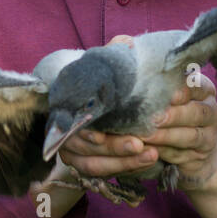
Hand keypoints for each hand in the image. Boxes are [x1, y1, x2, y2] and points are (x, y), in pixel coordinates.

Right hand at [56, 35, 159, 179]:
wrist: (96, 97)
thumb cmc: (103, 80)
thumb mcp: (108, 65)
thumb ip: (115, 53)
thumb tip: (126, 43)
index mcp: (66, 107)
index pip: (71, 125)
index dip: (86, 132)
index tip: (103, 135)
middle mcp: (64, 133)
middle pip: (85, 148)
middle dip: (114, 148)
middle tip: (141, 144)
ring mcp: (73, 152)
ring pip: (94, 165)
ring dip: (123, 163)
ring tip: (152, 155)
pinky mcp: (87, 163)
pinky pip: (103, 174)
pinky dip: (124, 170)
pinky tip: (147, 163)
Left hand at [137, 72, 216, 190]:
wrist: (198, 150)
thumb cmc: (175, 112)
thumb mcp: (172, 95)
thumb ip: (157, 80)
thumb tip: (131, 55)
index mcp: (205, 91)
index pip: (197, 86)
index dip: (183, 90)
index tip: (168, 95)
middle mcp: (212, 112)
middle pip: (197, 112)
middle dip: (174, 115)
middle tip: (153, 118)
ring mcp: (210, 136)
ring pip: (191, 136)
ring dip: (167, 136)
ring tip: (146, 135)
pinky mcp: (201, 157)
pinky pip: (183, 155)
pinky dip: (166, 153)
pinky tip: (149, 150)